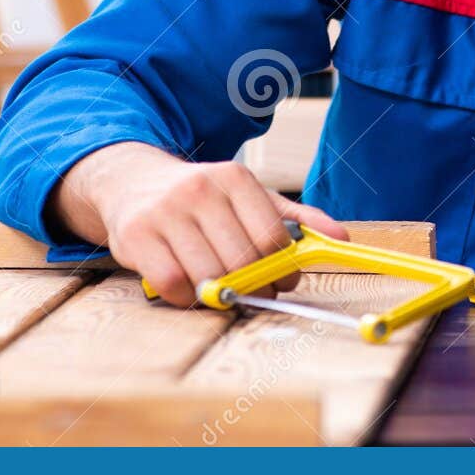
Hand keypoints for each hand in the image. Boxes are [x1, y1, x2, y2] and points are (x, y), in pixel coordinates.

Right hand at [53, 142, 349, 306]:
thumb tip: (341, 237)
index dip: (282, 269)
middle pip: (242, 261)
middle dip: (253, 286)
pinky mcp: (136, 236)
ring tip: (219, 288)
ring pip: (209, 275)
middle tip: (251, 292)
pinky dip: (185, 296)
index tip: (280, 280)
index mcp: (234, 177)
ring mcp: (165, 212)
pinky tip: (188, 287)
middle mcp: (199, 189)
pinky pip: (173, 284)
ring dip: (219, 293)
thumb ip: (296, 218)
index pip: (272, 237)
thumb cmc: (201, 198)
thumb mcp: (249, 198)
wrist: (133, 182)